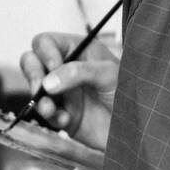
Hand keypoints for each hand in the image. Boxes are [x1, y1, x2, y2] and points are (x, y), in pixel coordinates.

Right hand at [19, 31, 119, 152]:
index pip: (47, 42)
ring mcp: (62, 91)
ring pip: (34, 87)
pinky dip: (51, 116)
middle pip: (32, 61)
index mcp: (78, 50)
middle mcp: (65, 68)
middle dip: (32, 74)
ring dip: (38, 99)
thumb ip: (79, 72)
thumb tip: (48, 82)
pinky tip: (65, 120)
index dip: (45, 53)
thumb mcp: (108, 75)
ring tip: (51, 110)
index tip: (54, 68)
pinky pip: (44, 112)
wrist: (137, 128)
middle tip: (39, 88)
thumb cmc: (130, 92)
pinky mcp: (61, 113)